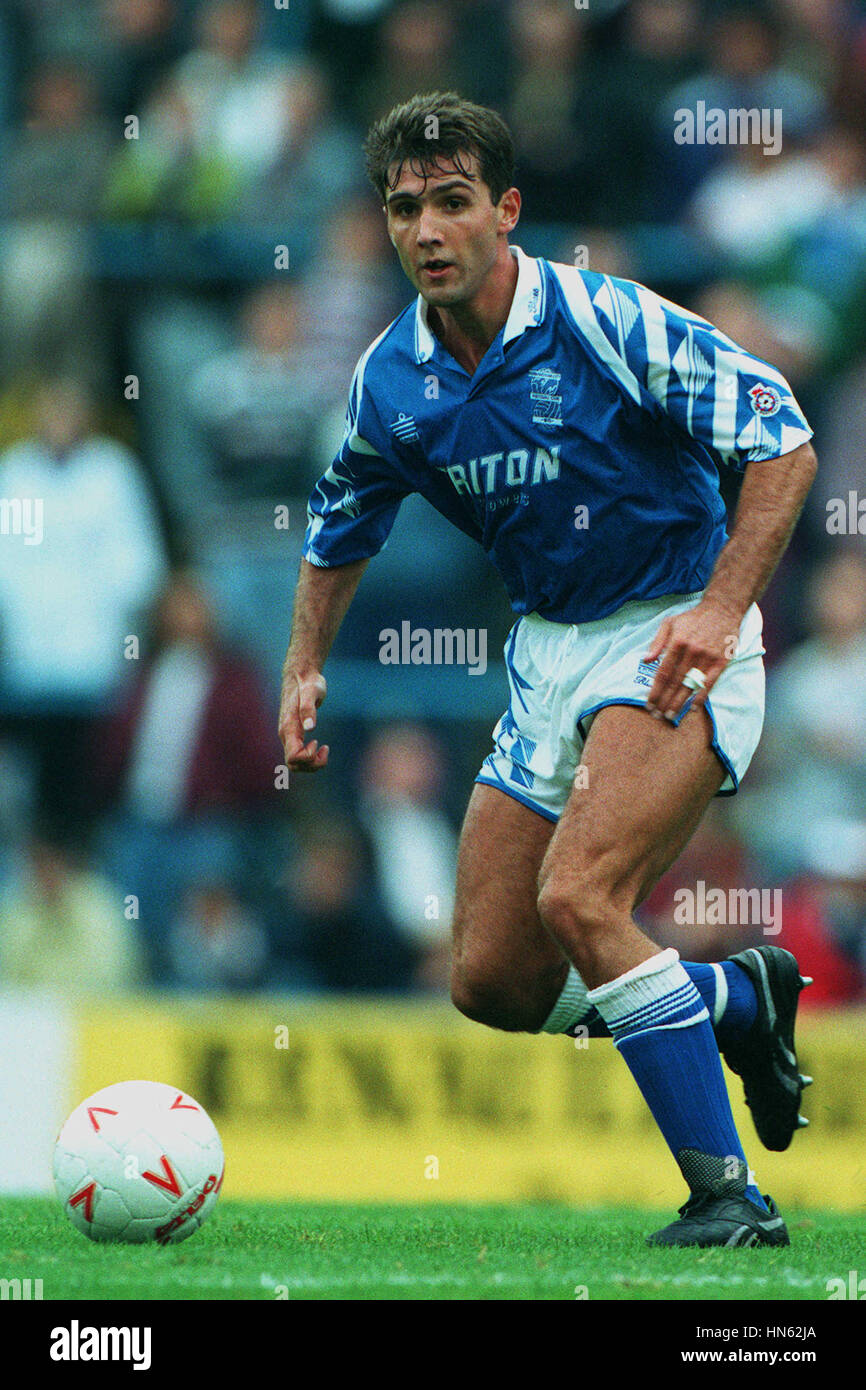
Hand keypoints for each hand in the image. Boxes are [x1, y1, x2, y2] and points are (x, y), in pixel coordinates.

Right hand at [278, 668, 328, 771]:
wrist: (301, 675)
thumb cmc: (308, 683)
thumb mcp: (312, 691)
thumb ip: (309, 709)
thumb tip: (310, 728)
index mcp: (289, 728)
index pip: (293, 757)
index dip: (307, 757)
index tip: (317, 742)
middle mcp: (285, 735)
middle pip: (293, 765)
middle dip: (311, 764)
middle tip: (325, 750)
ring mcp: (288, 736)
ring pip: (295, 764)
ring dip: (311, 763)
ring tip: (325, 749)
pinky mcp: (293, 735)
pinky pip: (298, 756)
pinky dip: (310, 758)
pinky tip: (321, 747)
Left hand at [644, 600, 741, 720]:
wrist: (722, 609)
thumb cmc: (693, 618)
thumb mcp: (670, 623)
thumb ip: (657, 642)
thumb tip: (645, 660)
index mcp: (677, 643)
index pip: (663, 673)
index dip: (655, 691)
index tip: (649, 704)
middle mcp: (691, 651)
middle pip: (675, 683)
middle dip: (665, 701)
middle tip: (657, 716)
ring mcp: (707, 657)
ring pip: (691, 685)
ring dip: (680, 703)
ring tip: (671, 716)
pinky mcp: (721, 661)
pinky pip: (710, 683)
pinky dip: (701, 696)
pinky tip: (693, 708)